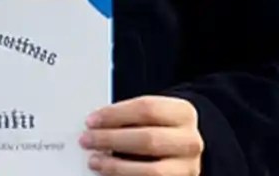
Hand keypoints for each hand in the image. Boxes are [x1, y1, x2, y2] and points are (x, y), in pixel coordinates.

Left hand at [80, 95, 203, 175]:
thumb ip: (128, 117)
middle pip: (148, 139)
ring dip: (117, 167)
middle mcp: (190, 141)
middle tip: (87, 140)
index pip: (147, 109)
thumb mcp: (150, 116)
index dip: (116, 114)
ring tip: (95, 160)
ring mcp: (188, 167)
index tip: (92, 120)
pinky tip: (109, 174)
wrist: (181, 149)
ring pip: (152, 171)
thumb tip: (95, 125)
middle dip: (112, 140)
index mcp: (183, 113)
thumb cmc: (158, 128)